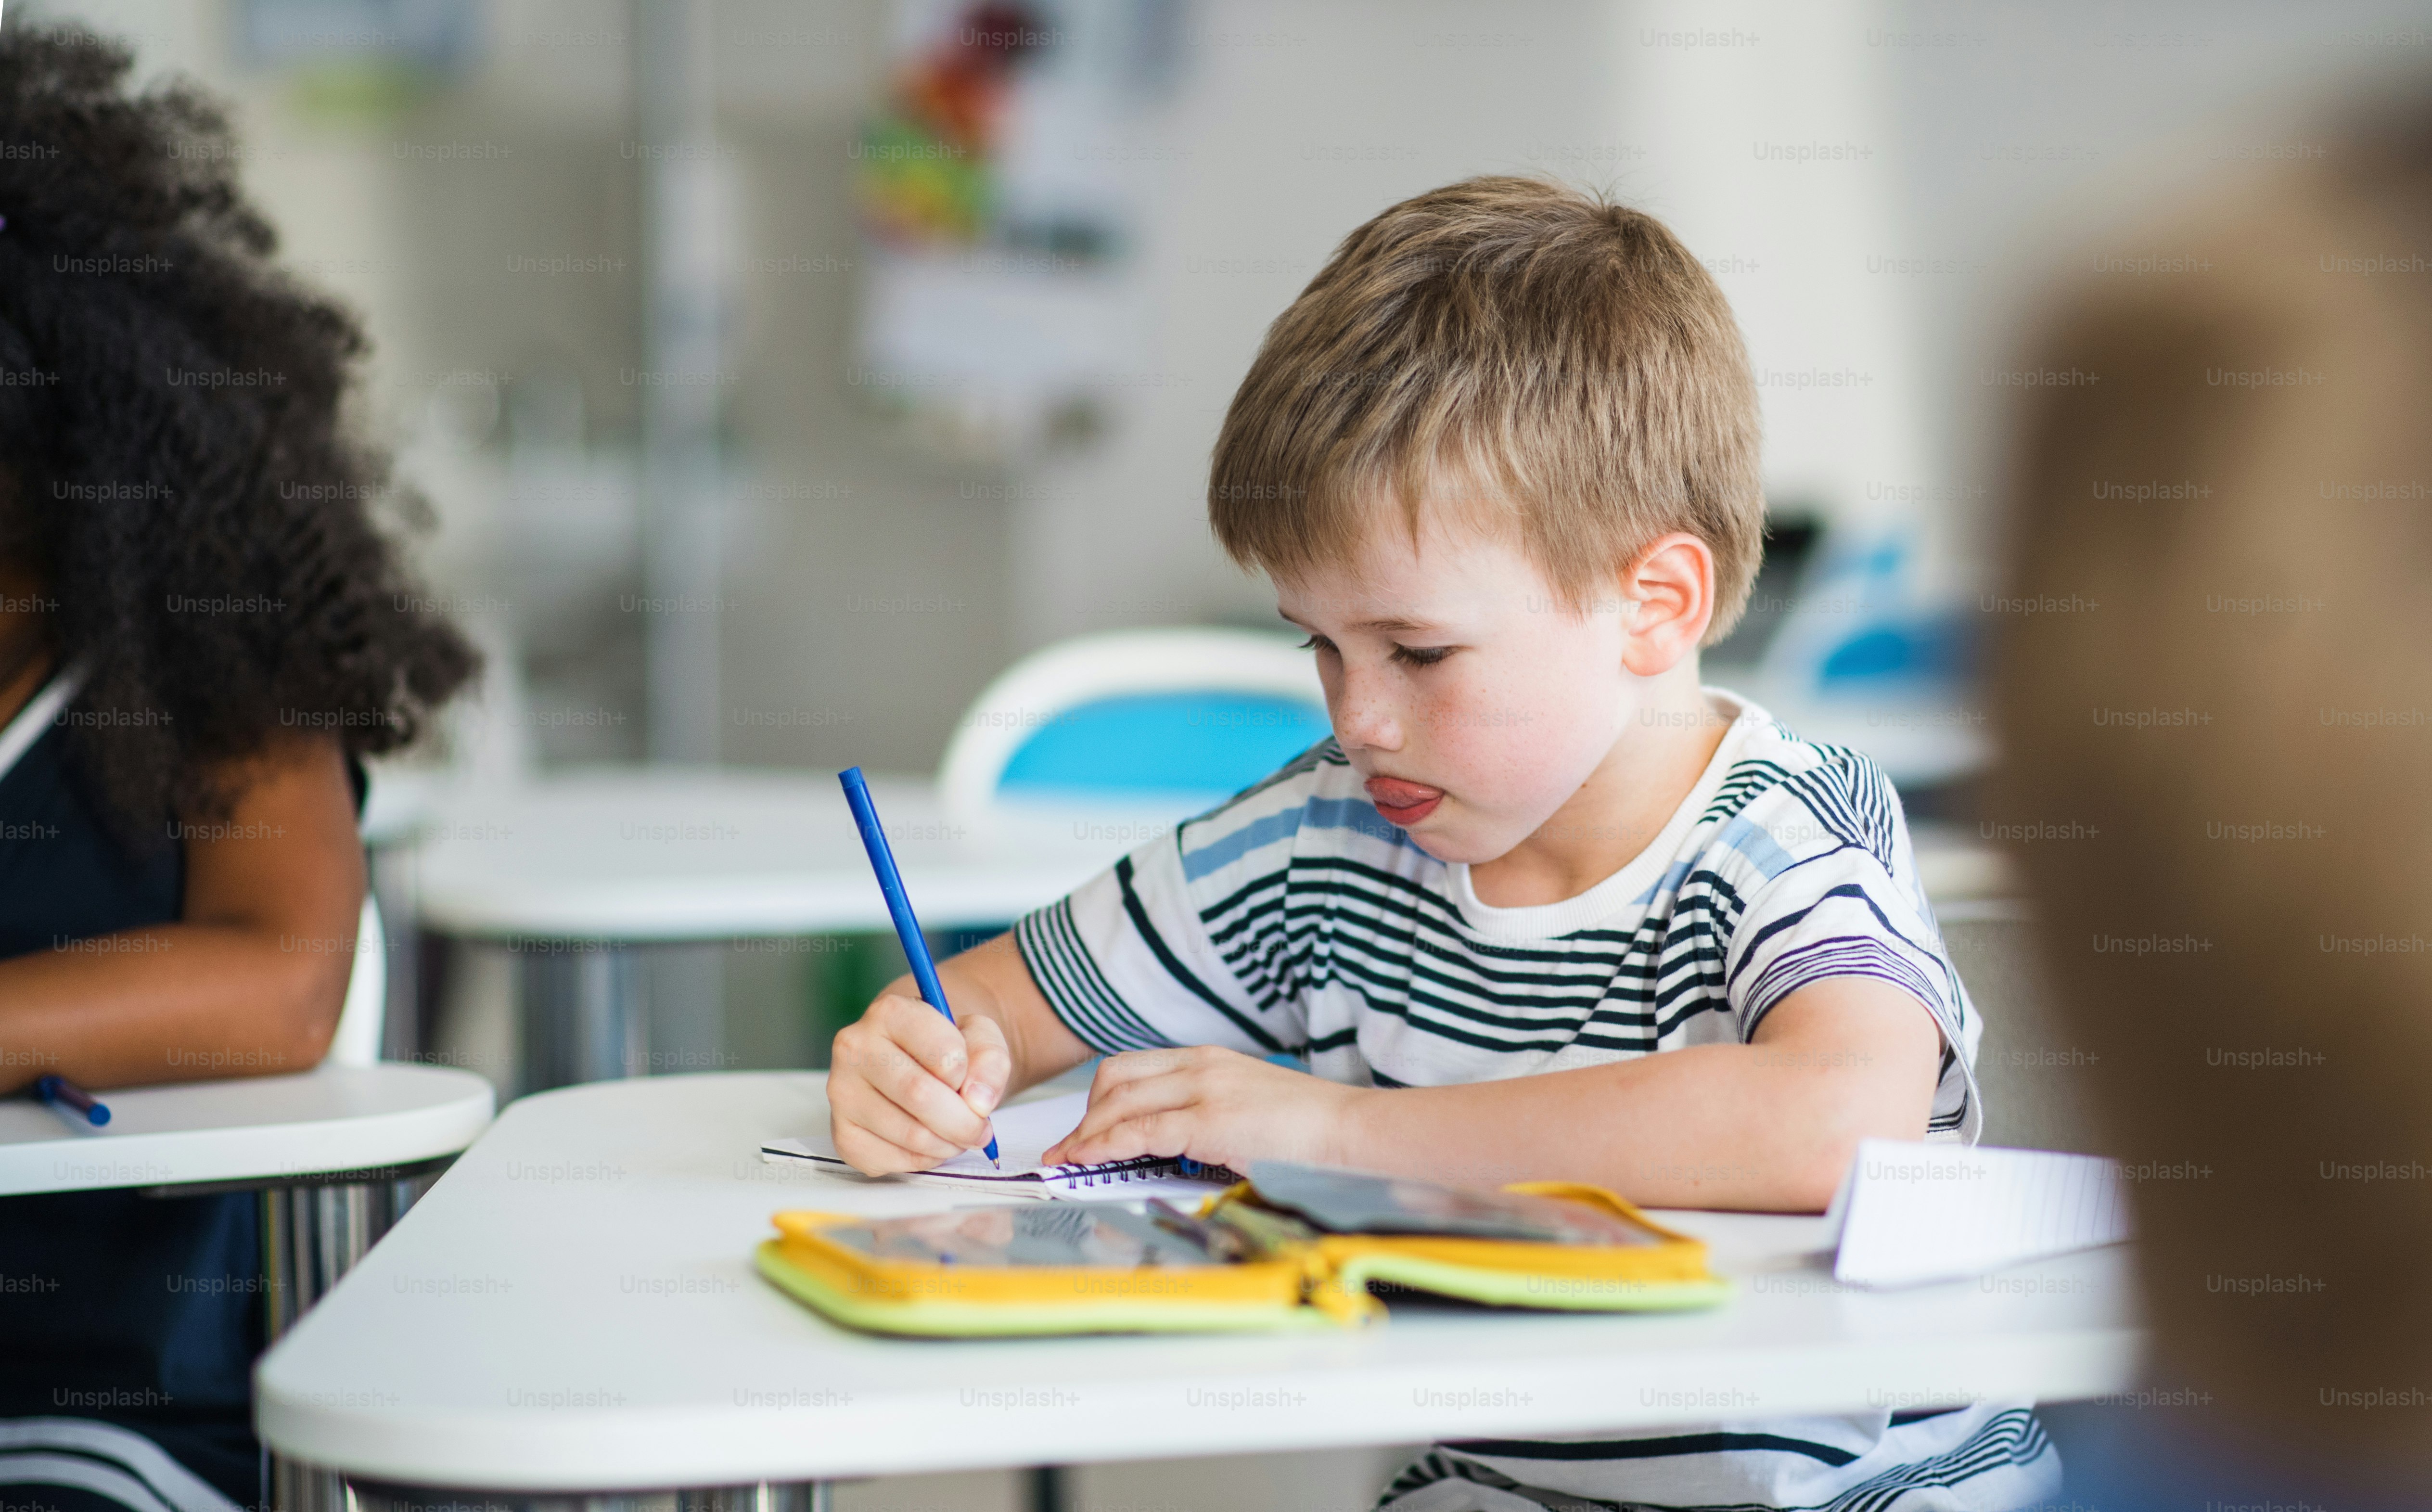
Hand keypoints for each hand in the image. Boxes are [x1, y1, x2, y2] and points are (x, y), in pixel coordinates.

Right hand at [827, 989, 1010, 1174]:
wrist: (914, 1064)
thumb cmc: (947, 1048)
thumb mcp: (979, 1036)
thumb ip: (990, 1059)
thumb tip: (978, 1102)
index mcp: (890, 1013)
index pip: (944, 1054)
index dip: (968, 1077)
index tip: (968, 1081)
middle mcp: (855, 1048)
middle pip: (920, 1095)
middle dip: (963, 1122)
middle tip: (980, 1129)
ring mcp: (842, 1093)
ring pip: (909, 1134)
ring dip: (946, 1144)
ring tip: (955, 1133)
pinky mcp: (842, 1133)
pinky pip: (891, 1160)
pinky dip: (921, 1160)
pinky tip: (927, 1142)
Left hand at [1041, 1045, 1366, 1170]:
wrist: (1349, 1132)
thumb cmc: (1306, 1130)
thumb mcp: (1246, 1107)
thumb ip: (1206, 1114)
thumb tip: (1170, 1144)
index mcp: (1208, 1059)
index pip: (1133, 1068)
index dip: (1099, 1099)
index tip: (1082, 1127)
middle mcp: (1200, 1065)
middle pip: (1115, 1078)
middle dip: (1084, 1115)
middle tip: (1069, 1147)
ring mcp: (1203, 1089)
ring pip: (1119, 1103)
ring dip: (1086, 1133)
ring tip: (1069, 1160)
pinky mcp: (1209, 1121)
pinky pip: (1139, 1131)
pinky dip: (1105, 1146)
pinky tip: (1088, 1160)